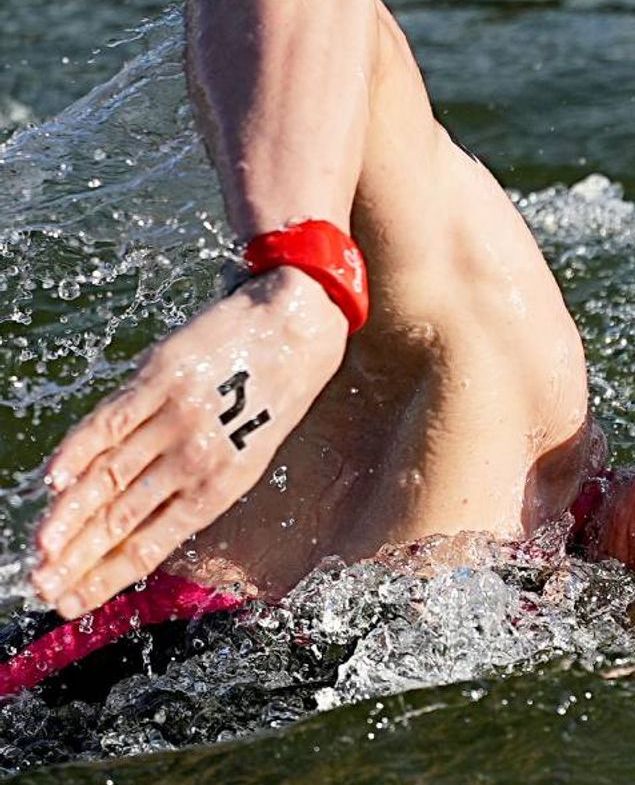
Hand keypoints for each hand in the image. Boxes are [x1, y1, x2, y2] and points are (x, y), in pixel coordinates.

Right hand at [31, 267, 347, 617]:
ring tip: (40, 549)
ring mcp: (177, 418)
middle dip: (79, 559)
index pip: (154, 543)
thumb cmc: (272, 396)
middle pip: (124, 518)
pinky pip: (110, 421)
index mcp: (223, 485)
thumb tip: (139, 523)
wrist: (296, 328)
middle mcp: (198, 457)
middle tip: (43, 588)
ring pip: (109, 476)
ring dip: (69, 516)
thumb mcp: (249, 452)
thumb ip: (197, 485)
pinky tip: (54, 480)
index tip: (74, 604)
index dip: (110, 576)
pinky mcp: (161, 378)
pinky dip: (78, 450)